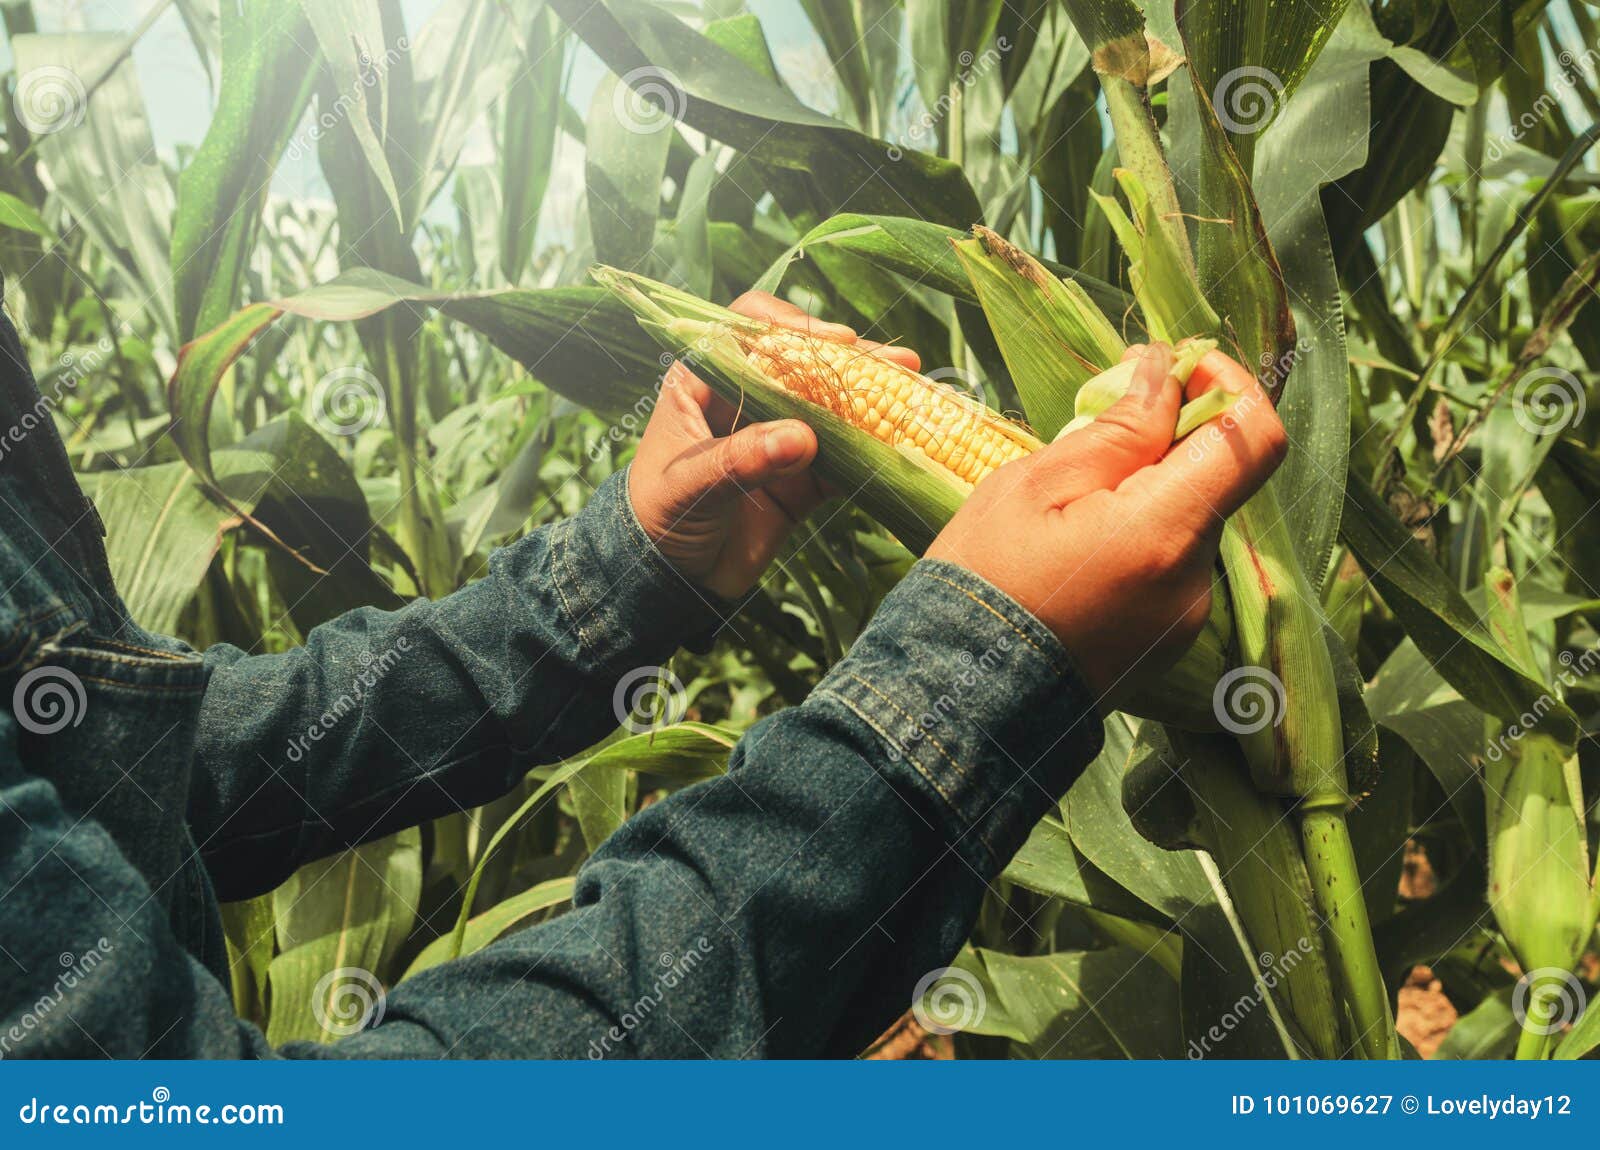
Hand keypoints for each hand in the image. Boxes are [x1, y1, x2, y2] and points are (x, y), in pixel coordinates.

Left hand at [630, 291, 920, 599]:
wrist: (668, 584)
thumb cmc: (656, 520)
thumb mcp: (689, 486)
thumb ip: (741, 460)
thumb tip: (803, 437)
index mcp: (704, 383)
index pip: (745, 328)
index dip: (790, 326)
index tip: (833, 342)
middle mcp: (745, 401)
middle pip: (803, 362)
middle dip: (851, 360)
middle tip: (897, 363)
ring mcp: (777, 439)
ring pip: (832, 407)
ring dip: (872, 399)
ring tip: (915, 391)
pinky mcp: (802, 479)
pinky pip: (844, 458)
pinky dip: (872, 452)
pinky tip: (903, 444)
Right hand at [925, 343, 1286, 709]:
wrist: (960, 699)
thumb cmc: (983, 582)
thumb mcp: (1034, 485)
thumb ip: (1118, 428)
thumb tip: (1166, 374)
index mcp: (1166, 533)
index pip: (1254, 436)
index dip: (1227, 382)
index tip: (1176, 366)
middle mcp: (1196, 579)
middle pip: (1216, 475)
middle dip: (1169, 433)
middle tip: (1098, 415)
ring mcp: (1186, 616)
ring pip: (1188, 516)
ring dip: (1147, 485)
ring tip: (1069, 493)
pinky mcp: (1168, 639)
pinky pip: (1170, 561)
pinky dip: (1138, 532)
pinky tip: (1075, 542)